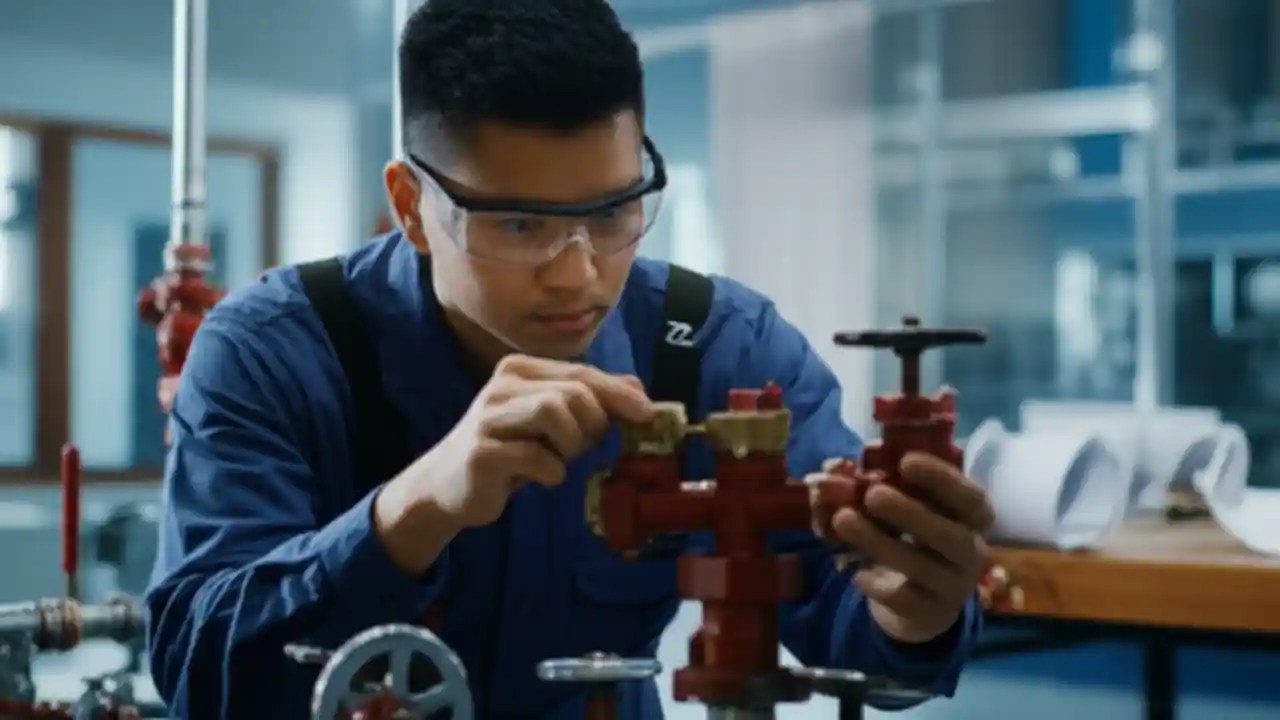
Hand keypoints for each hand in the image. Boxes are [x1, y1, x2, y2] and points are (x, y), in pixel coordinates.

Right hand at [374, 354, 652, 574]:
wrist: (448, 486)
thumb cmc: (509, 450)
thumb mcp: (551, 422)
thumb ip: (590, 401)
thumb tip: (638, 389)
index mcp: (520, 370)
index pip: (582, 373)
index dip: (618, 393)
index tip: (647, 413)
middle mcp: (501, 385)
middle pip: (573, 393)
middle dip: (593, 425)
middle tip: (584, 448)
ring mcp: (488, 417)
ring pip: (555, 413)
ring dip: (571, 446)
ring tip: (558, 459)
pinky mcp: (482, 453)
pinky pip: (538, 458)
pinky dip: (551, 473)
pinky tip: (540, 477)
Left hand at [811, 452, 994, 643]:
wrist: (920, 600)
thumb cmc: (913, 536)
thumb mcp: (905, 508)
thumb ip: (878, 484)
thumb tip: (834, 466)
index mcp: (973, 519)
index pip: (972, 499)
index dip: (943, 479)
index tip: (906, 461)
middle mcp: (971, 552)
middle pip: (952, 536)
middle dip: (911, 513)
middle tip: (873, 494)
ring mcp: (952, 587)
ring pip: (921, 567)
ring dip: (880, 542)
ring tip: (843, 519)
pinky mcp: (929, 613)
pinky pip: (904, 600)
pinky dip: (877, 585)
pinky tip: (856, 574)